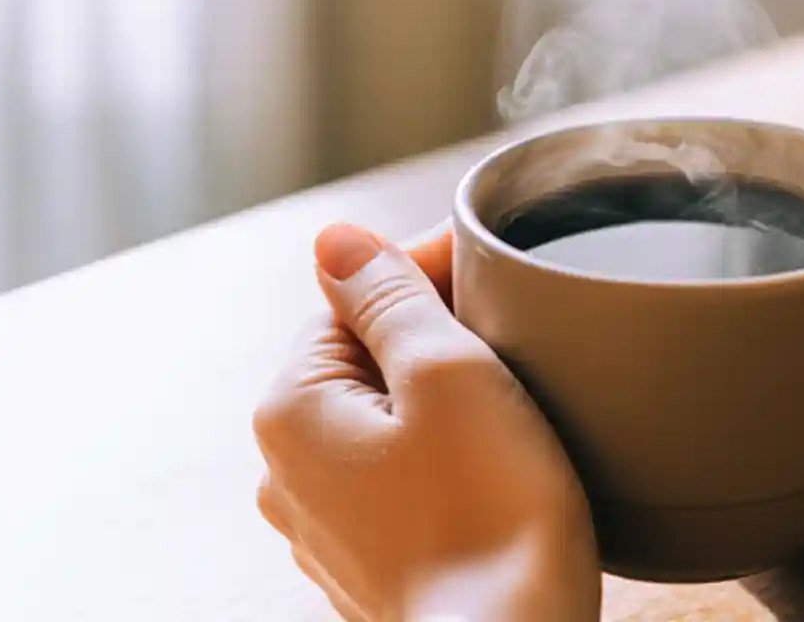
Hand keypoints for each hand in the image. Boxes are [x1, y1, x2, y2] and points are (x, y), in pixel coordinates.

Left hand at [253, 224, 599, 621]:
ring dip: (440, 401)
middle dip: (435, 337)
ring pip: (384, 422)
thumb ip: (388, 296)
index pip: (352, 300)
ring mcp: (326, 526)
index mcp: (291, 411)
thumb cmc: (490, 512)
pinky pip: (400, 479)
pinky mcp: (370, 563)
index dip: (428, 272)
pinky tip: (492, 468)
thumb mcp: (447, 374)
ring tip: (511, 405)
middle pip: (364, 361)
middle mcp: (288, 472)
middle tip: (516, 337)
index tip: (495, 266)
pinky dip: (442, 459)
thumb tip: (334, 240)